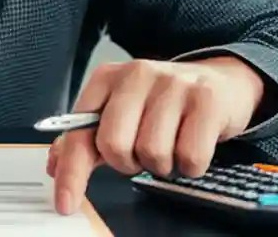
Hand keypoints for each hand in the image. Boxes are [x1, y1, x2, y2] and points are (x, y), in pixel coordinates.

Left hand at [47, 56, 264, 214]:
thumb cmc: (164, 102)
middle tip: (140, 154)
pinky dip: (190, 165)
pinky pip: (189, 156)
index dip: (71, 172)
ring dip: (162, 164)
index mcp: (107, 78)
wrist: (221, 80)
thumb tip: (55, 166)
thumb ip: (86, 138)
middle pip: (115, 145)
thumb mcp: (121, 110)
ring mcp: (173, 85)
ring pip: (153, 153)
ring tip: (170, 144)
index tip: (66, 202)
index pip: (79, 131)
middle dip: (127, 163)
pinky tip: (191, 144)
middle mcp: (137, 75)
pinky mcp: (206, 100)